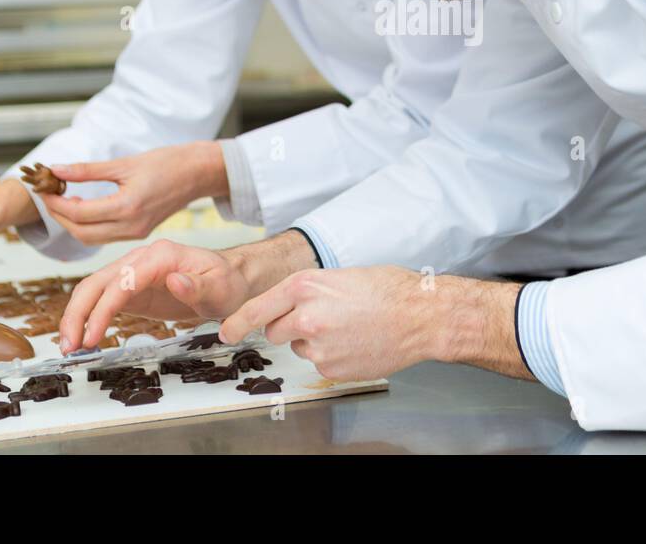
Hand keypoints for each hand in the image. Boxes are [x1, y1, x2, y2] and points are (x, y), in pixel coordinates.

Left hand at [39, 142, 226, 244]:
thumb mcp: (125, 163)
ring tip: (63, 199)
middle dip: (59, 216)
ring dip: (72, 223)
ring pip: (91, 238)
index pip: (79, 213)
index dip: (56, 202)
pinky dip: (88, 225)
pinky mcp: (139, 232)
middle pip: (81, 232)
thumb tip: (55, 170)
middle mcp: (132, 225)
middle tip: (48, 195)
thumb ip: (87, 170)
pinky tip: (84, 206)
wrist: (199, 174)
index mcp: (128, 206)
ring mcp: (136, 232)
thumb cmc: (167, 163)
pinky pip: (105, 236)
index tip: (42, 188)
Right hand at [56, 231, 315, 352]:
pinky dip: (88, 318)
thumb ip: (197, 285)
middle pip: (98, 282)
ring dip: (77, 316)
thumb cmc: (227, 282)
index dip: (104, 308)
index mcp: (161, 256)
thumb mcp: (220, 287)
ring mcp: (133, 273)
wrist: (230, 280)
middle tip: (70, 345)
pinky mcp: (132, 290)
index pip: (123, 280)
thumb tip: (174, 280)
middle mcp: (141, 260)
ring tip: (70, 346)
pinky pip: (102, 300)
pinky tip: (82, 338)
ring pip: (94, 290)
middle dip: (79, 313)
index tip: (93, 335)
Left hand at [219, 266, 451, 381]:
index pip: (258, 309)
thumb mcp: (339, 276)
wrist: (419, 316)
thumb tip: (288, 308)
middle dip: (290, 327)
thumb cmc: (386, 290)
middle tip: (322, 318)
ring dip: (314, 341)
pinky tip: (356, 342)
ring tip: (348, 328)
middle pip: (276, 331)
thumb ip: (308, 292)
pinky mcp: (331, 368)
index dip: (238, 323)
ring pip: (300, 348)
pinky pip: (320, 363)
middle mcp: (306, 316)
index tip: (226, 332)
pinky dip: (333, 356)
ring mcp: (317, 346)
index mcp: (305, 286)